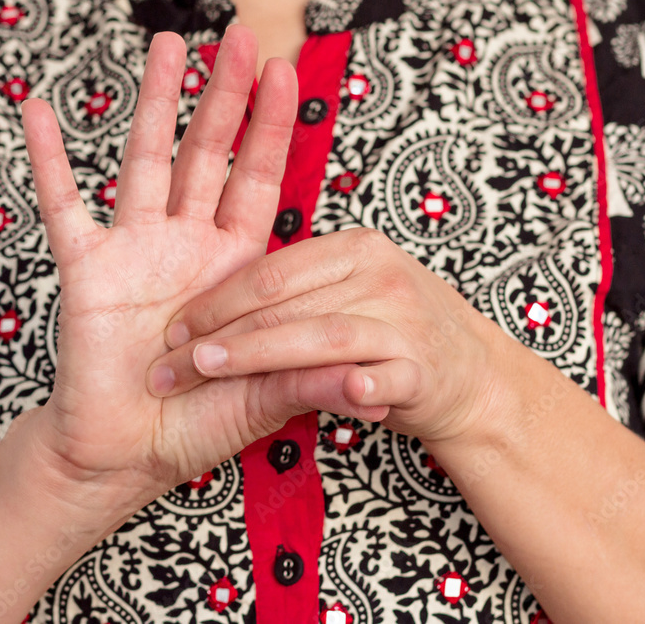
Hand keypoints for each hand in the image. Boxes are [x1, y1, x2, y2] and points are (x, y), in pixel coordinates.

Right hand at [21, 27, 385, 513]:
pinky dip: (49, 162)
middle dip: (224, 97)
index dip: (272, 128)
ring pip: (146, 161)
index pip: (258, 181)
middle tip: (237, 37)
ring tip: (167, 46)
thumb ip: (310, 384)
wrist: (124, 455)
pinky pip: (64, 206)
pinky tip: (39, 112)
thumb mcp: (262, 401)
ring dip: (156, 104)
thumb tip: (377, 387)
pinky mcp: (86, 270)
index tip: (287, 71)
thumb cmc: (192, 425)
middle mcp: (185, 245)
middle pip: (207, 153)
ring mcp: (134, 250)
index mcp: (233, 265)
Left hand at [146, 227, 509, 443]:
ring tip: (208, 370)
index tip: (177, 326)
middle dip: (220, 333)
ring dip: (258, 353)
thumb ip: (298, 289)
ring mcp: (404, 321)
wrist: (471, 372)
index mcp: (354, 249)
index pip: (271, 271)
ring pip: (320, 335)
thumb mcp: (351, 289)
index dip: (216, 299)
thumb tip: (213, 298)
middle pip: (285, 302)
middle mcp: (379, 276)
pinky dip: (357, 385)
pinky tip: (336, 396)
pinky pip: (382, 376)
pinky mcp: (424, 370)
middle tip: (173, 360)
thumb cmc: (392, 329)